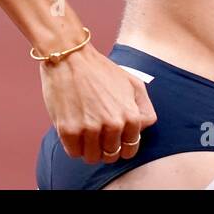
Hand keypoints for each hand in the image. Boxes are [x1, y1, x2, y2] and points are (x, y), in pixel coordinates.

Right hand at [40, 46, 156, 163]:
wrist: (69, 56)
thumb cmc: (100, 69)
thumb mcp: (132, 82)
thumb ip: (144, 108)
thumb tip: (144, 128)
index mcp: (131, 116)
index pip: (130, 150)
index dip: (121, 145)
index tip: (112, 137)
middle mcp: (113, 125)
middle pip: (110, 156)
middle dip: (104, 148)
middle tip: (96, 132)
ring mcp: (90, 129)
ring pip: (92, 158)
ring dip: (88, 148)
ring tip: (84, 131)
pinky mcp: (68, 130)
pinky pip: (74, 153)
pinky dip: (73, 145)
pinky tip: (73, 128)